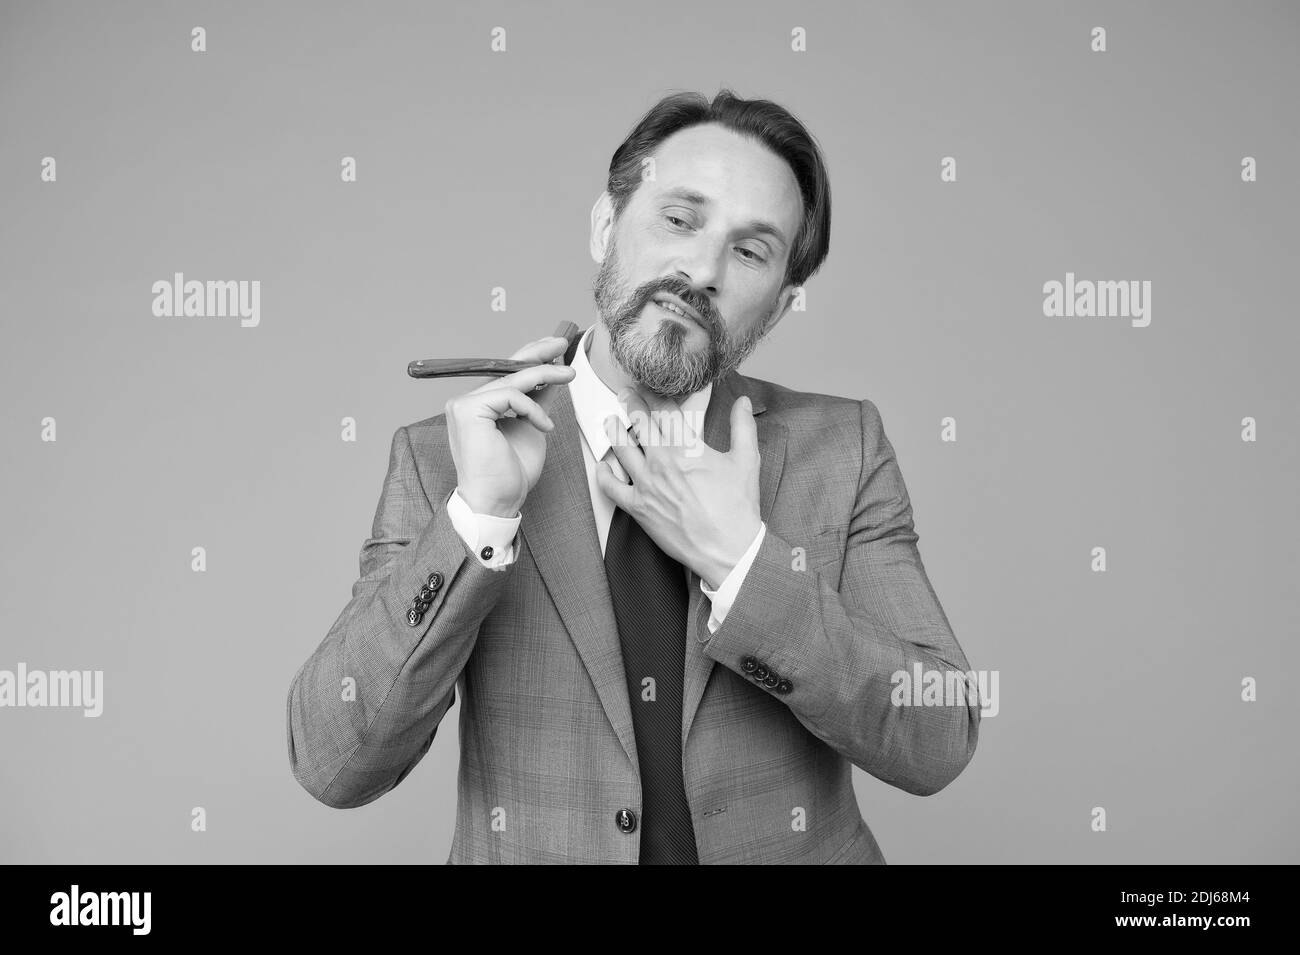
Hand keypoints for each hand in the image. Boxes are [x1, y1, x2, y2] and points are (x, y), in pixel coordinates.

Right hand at [445, 335, 575, 517]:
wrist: (496, 503)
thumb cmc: (510, 475)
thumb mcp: (533, 427)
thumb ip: (538, 401)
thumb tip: (553, 376)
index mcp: (479, 407)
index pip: (504, 374)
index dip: (530, 357)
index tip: (555, 350)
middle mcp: (466, 403)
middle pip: (504, 368)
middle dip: (537, 352)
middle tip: (562, 344)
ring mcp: (463, 405)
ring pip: (511, 379)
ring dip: (545, 375)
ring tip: (568, 377)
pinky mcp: (467, 411)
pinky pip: (509, 395)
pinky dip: (532, 408)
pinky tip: (544, 425)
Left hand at [595, 387, 761, 588]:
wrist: (728, 549)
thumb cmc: (738, 508)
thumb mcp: (747, 461)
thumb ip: (743, 427)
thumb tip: (743, 403)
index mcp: (687, 448)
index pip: (665, 411)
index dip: (655, 394)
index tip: (648, 386)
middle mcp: (662, 462)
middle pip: (639, 423)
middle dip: (630, 403)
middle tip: (625, 393)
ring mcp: (647, 485)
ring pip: (621, 448)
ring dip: (614, 431)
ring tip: (610, 422)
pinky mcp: (638, 508)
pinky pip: (611, 487)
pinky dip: (604, 474)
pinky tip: (604, 467)